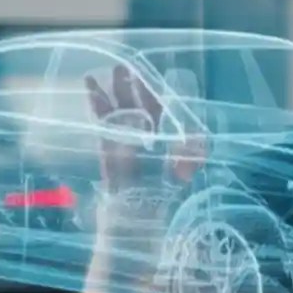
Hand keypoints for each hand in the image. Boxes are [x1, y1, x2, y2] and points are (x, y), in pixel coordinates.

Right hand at [84, 64, 206, 193]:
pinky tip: (92, 93)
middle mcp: (140, 142)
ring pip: (115, 116)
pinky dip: (97, 111)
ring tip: (98, 75)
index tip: (142, 75)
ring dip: (108, 96)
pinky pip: (102, 129)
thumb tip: (200, 138)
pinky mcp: (106, 154)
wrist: (138, 225)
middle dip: (127, 89)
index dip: (149, 94)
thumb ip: (190, 158)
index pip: (155, 112)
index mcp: (160, 143)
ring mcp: (121, 147)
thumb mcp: (182, 177)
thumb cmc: (161, 202)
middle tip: (120, 67)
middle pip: (133, 109)